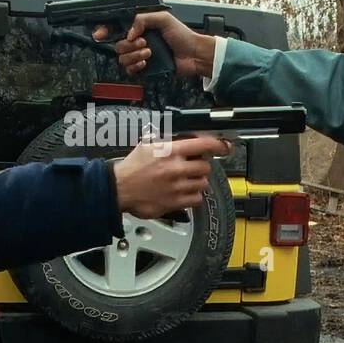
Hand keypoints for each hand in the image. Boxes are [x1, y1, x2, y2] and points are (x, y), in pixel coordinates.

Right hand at [93, 11, 216, 78]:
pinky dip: (136, 66)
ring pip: (122, 58)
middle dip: (129, 45)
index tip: (99, 34)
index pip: (116, 28)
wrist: (193, 54)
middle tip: (144, 42)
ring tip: (149, 53)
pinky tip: (146, 63)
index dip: (104, 30)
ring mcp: (140, 55)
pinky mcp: (144, 69)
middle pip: (117, 45)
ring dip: (135, 56)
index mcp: (140, 27)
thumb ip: (143, 20)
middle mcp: (137, 41)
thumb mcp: (163, 19)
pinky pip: (129, 70)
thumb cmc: (182, 35)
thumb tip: (129, 33)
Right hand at [112, 136, 230, 217]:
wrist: (118, 189)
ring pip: (203, 183)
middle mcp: (175, 169)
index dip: (218, 145)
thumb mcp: (148, 145)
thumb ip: (169, 142)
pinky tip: (185, 191)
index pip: (203, 145)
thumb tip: (187, 140)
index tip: (224, 147)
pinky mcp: (174, 202)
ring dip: (198, 181)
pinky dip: (194, 195)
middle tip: (193, 166)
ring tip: (187, 180)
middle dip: (201, 165)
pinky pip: (196, 199)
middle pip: (206, 166)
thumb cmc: (131, 168)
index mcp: (170, 151)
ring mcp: (176, 187)